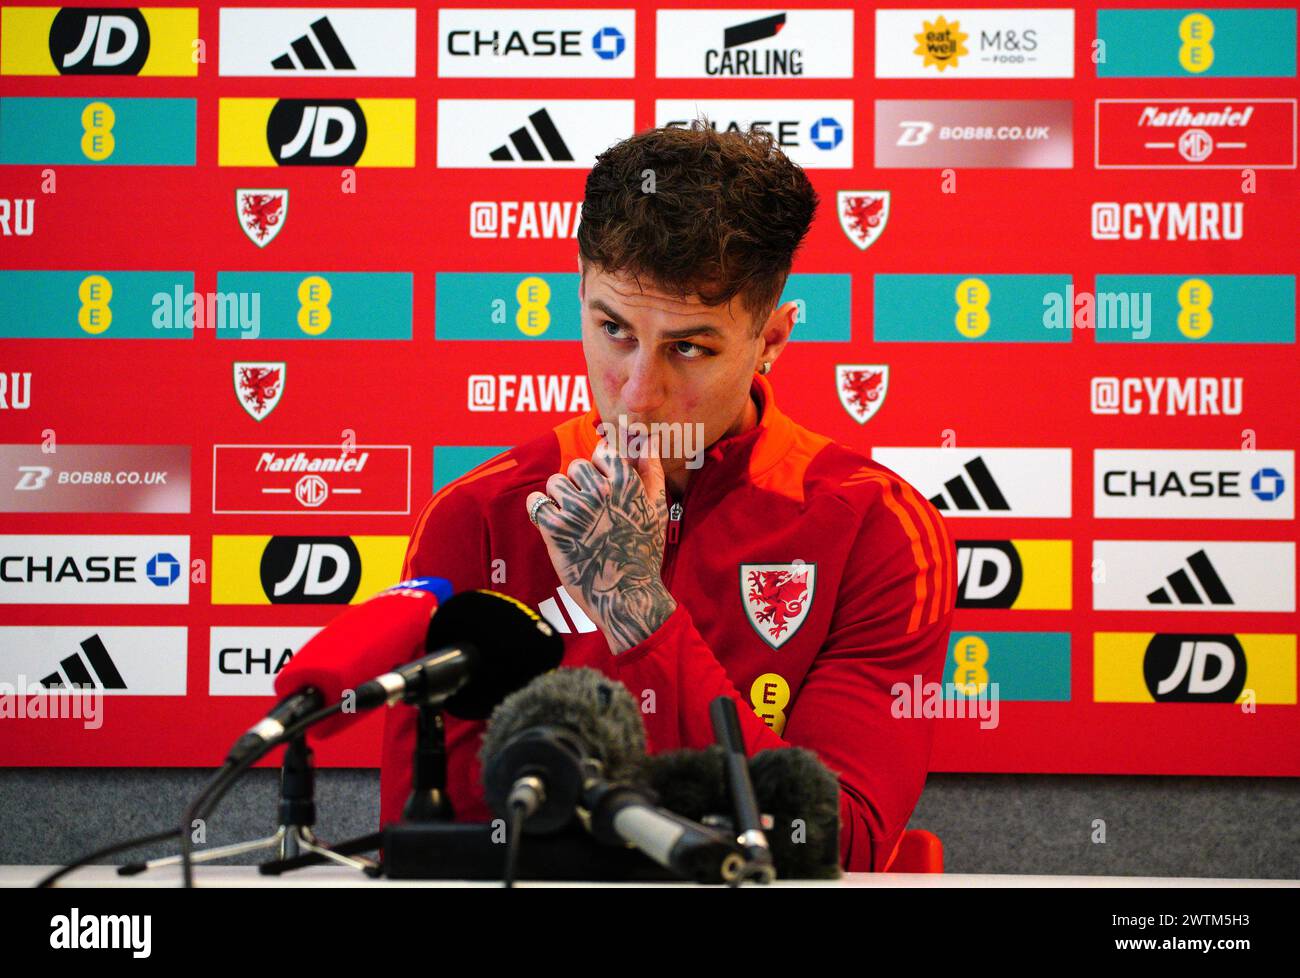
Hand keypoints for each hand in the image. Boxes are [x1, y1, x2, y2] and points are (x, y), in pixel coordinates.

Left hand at [526, 438, 676, 653]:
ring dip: (559, 497)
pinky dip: (540, 509)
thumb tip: (646, 440)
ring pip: (554, 483)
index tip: (602, 486)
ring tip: (572, 519)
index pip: (602, 451)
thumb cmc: (644, 551)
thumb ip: (651, 470)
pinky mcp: (554, 529)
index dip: (600, 468)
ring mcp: (575, 509)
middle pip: (575, 466)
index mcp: (625, 483)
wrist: (626, 594)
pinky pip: (536, 502)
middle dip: (578, 483)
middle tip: (587, 508)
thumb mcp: (656, 508)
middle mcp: (599, 491)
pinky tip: (552, 522)